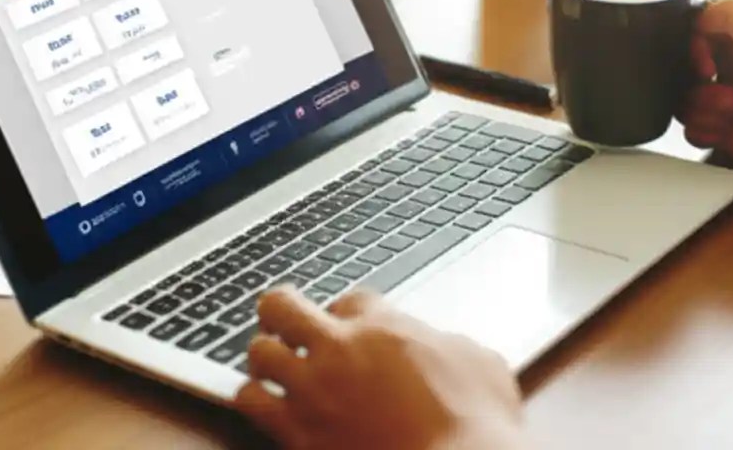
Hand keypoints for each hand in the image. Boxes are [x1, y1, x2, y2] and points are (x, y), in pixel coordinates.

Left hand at [234, 287, 526, 449]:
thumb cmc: (476, 424)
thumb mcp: (483, 364)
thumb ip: (452, 345)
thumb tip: (446, 347)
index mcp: (385, 328)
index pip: (350, 298)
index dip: (350, 312)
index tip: (355, 327)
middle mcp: (340, 352)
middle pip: (282, 305)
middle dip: (281, 312)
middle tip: (286, 325)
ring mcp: (314, 392)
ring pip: (258, 353)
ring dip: (264, 358)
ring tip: (273, 367)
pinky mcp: (298, 434)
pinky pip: (249, 404)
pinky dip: (252, 400)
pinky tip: (263, 405)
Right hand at [679, 0, 732, 181]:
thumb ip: (731, 12)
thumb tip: (698, 17)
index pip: (694, 31)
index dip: (693, 49)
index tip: (707, 66)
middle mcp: (731, 65)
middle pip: (684, 69)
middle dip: (698, 86)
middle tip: (728, 96)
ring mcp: (725, 98)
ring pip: (683, 99)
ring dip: (704, 110)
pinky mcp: (723, 128)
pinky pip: (690, 128)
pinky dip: (704, 131)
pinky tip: (726, 133)